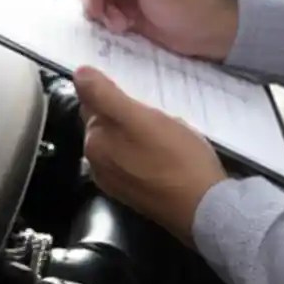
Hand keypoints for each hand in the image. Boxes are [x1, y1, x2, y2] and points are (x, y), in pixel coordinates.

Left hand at [74, 65, 226, 246]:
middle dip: (120, 110)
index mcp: (94, 144)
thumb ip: (105, 96)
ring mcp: (117, 182)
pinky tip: (163, 149)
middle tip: (149, 101)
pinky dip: (143, 149)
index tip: (129, 81)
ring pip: (120, 141)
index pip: (90, 103)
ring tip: (160, 125)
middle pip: (104, 124)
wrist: (205, 210)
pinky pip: (134, 159)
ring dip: (133, 130)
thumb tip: (78, 73)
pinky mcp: (138, 193)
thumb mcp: (140, 119)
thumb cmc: (175, 159)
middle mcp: (98, 164)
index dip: (108, 88)